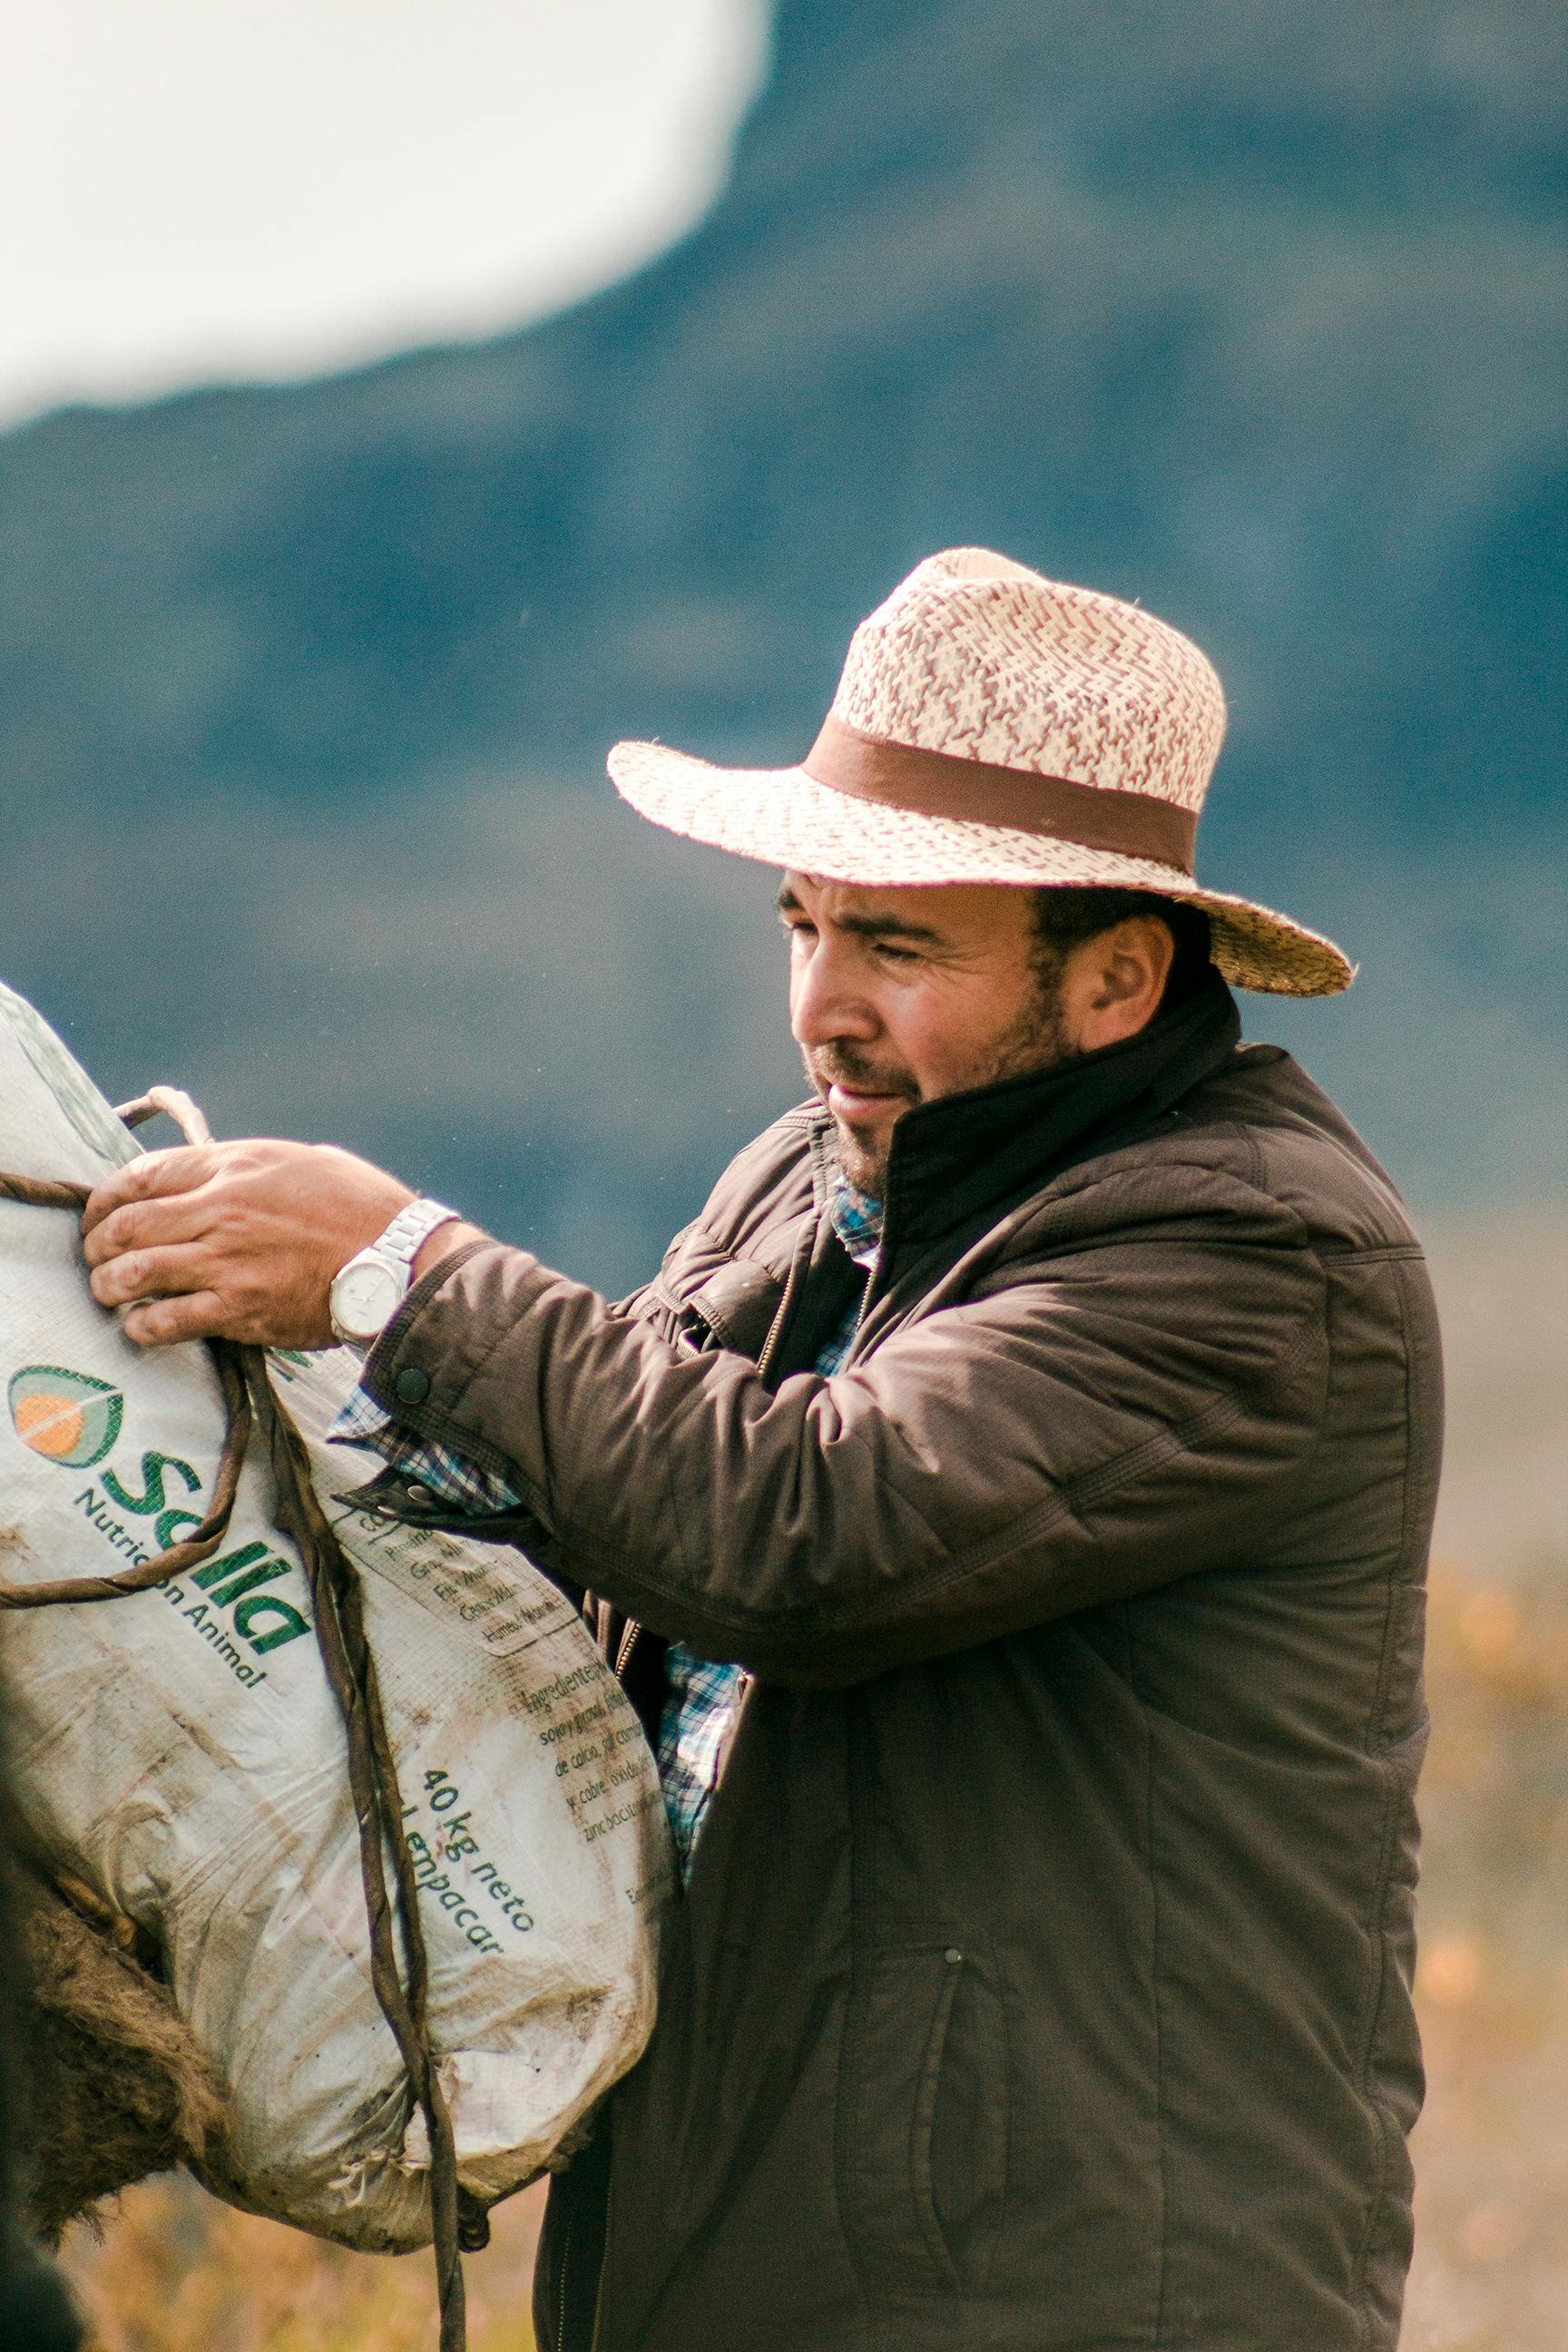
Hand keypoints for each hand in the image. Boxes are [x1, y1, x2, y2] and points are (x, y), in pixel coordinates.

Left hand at [81, 1140, 418, 1347]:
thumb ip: (245, 1167)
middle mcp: (220, 1211)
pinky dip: (143, 1325)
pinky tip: (141, 1326)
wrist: (399, 1261)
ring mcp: (227, 1262)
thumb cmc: (360, 1207)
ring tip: (109, 1293)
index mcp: (233, 1168)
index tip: (99, 1214)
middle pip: (127, 1225)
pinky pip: (168, 1320)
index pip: (141, 1176)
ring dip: (110, 1286)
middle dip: (97, 1245)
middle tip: (95, 1258)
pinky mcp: (239, 1309)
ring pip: (135, 1272)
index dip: (105, 1198)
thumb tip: (210, 1174)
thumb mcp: (300, 1161)